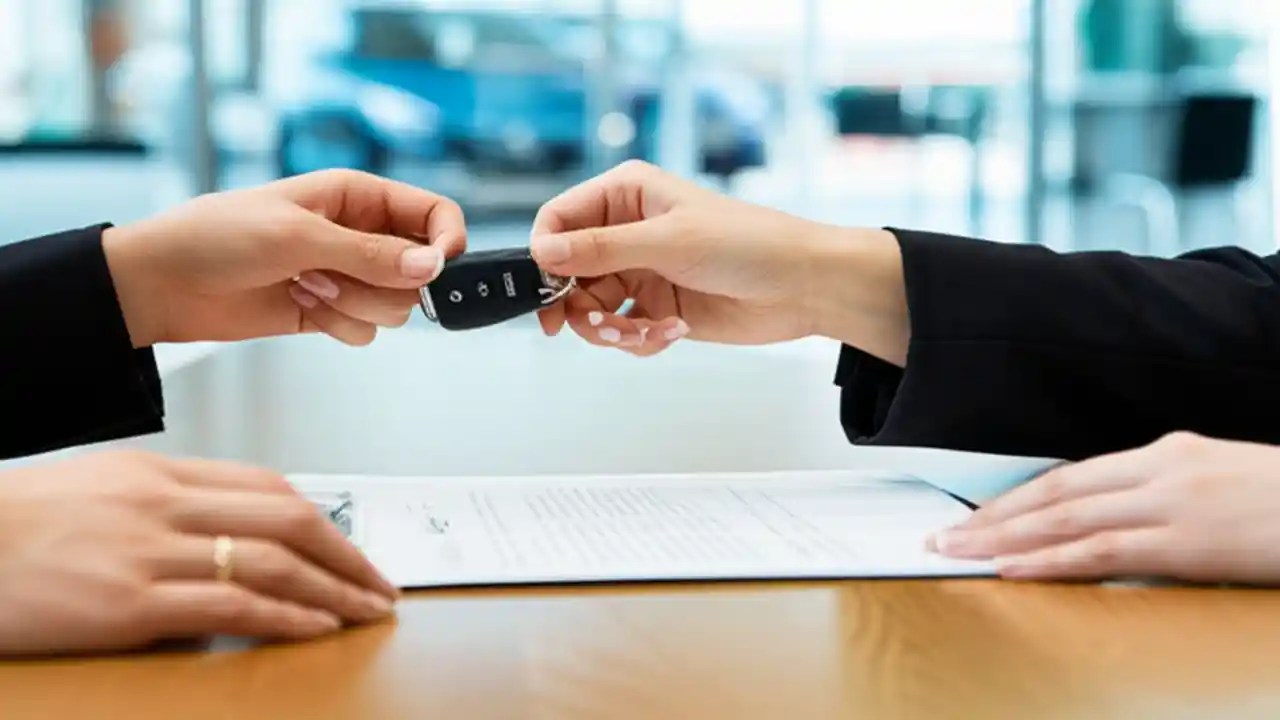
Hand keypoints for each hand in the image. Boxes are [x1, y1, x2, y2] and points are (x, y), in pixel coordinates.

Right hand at [0, 451, 397, 655]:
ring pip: (271, 563)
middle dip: (347, 553)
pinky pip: (231, 607)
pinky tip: (317, 627)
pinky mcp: (130, 606)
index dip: (324, 520)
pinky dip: (285, 617)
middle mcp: (165, 505)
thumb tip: (234, 536)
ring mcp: (149, 553)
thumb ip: (172, 504)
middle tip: (380, 582)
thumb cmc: (24, 522)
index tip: (352, 546)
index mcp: (161, 472)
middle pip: (286, 519)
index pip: (268, 487)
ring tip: (365, 610)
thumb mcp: (105, 488)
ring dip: (332, 589)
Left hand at [103, 169, 465, 347]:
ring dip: (354, 305)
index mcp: (359, 196)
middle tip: (335, 272)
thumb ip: (370, 253)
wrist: (164, 284)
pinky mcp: (331, 312)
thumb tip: (430, 265)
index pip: (433, 213)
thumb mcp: (298, 235)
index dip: (446, 240)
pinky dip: (338, 326)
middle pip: (420, 269)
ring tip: (306, 286)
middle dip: (383, 281)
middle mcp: (360, 234)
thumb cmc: (216, 237)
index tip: (438, 268)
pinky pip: (368, 330)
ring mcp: (347, 275)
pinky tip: (299, 304)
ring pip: (396, 306)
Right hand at [529, 161, 902, 356]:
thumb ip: (601, 249)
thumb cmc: (748, 243)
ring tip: (640, 333)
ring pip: (593, 309)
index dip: (546, 255)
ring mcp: (642, 271)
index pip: (559, 219)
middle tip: (599, 326)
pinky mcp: (658, 307)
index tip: (548, 289)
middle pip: (569, 273)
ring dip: (610, 329)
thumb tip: (544, 252)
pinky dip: (639, 339)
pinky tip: (673, 331)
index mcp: (626, 195)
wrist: (803, 286)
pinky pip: (623, 330)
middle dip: (579, 306)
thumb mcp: (668, 241)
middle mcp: (628, 231)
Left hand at [928, 432, 1279, 584]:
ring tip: (958, 553)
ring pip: (1066, 520)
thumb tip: (1111, 515)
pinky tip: (1013, 567)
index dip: (1017, 498)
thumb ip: (1162, 492)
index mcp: (1164, 452)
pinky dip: (1051, 559)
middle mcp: (1159, 469)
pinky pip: (1103, 550)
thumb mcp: (1217, 481)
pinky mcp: (1188, 539)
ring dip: (1005, 539)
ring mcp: (1171, 502)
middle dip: (992, 517)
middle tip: (942, 536)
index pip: (1070, 477)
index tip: (976, 516)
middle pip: (1055, 494)